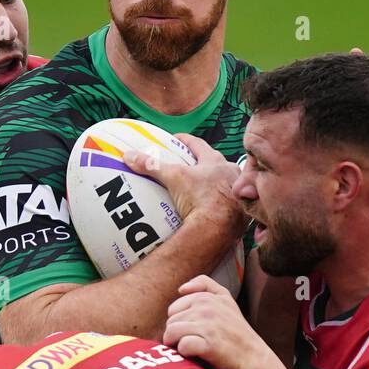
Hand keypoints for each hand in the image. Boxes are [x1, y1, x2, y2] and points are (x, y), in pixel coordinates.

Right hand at [122, 134, 242, 224]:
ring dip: (215, 185)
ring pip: (226, 184)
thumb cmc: (201, 198)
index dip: (186, 141)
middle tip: (190, 167)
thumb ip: (152, 166)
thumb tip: (129, 156)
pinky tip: (211, 213)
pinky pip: (229, 206)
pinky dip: (220, 207)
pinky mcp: (240, 213)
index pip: (199, 144)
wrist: (219, 228)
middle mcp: (231, 175)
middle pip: (216, 164)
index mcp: (216, 162)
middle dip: (204, 164)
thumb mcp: (174, 178)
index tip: (176, 140)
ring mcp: (237, 194)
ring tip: (202, 191)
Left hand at [164, 275, 267, 368]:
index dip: (180, 323)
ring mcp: (208, 325)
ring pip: (172, 332)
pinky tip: (196, 355)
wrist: (253, 358)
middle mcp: (207, 307)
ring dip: (177, 345)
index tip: (193, 332)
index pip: (174, 309)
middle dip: (176, 335)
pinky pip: (182, 346)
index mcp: (207, 298)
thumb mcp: (226, 301)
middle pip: (171, 322)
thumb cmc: (235, 332)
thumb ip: (205, 286)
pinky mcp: (209, 343)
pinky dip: (186, 354)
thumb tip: (181, 288)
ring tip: (192, 350)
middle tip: (193, 344)